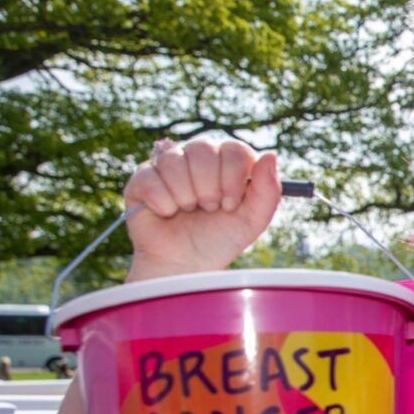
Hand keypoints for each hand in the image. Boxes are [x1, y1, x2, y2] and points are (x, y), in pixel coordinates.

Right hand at [123, 138, 280, 281]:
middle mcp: (196, 158)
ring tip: (188, 211)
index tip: (230, 203)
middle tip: (209, 208)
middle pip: (202, 149)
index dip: (233, 176)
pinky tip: (167, 213)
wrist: (184, 264)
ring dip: (185, 195)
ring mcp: (167, 166)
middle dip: (209, 187)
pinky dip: (163, 203)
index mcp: (226, 163)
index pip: (234, 149)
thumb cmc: (219, 239)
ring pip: (174, 161)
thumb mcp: (252, 220)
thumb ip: (268, 190)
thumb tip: (271, 155)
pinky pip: (150, 177)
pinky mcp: (142, 178)